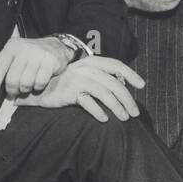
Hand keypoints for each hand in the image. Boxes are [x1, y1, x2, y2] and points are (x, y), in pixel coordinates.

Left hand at [0, 36, 71, 100]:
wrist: (55, 46)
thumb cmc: (27, 55)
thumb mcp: (9, 59)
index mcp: (11, 47)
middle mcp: (24, 48)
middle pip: (12, 79)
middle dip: (12, 91)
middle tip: (14, 93)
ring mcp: (38, 54)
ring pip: (26, 83)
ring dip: (25, 90)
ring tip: (26, 86)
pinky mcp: (50, 61)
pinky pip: (40, 83)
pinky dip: (37, 87)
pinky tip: (38, 82)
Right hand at [16, 56, 145, 122]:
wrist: (40, 89)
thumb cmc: (67, 85)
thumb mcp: (85, 77)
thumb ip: (102, 79)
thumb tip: (124, 87)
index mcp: (92, 62)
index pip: (116, 65)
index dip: (130, 74)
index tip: (142, 85)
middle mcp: (86, 68)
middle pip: (113, 83)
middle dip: (127, 99)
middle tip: (134, 113)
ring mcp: (77, 79)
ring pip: (104, 93)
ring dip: (117, 107)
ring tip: (124, 118)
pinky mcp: (69, 91)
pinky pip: (88, 102)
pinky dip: (98, 111)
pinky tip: (105, 119)